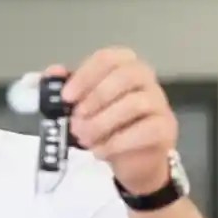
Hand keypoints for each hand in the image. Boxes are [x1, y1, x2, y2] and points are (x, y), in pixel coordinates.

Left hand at [49, 47, 177, 193]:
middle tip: (75, 122)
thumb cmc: (107, 125)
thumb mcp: (83, 106)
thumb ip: (68, 88)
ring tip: (84, 139)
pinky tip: (100, 151)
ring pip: (135, 104)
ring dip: (102, 123)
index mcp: (124, 66)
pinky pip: (146, 130)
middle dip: (94, 99)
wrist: (132, 159)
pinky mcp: (165, 129)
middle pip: (124, 76)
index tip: (66, 97)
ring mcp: (159, 103)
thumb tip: (53, 72)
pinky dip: (117, 143)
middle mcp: (145, 79)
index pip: (107, 58)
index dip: (85, 76)